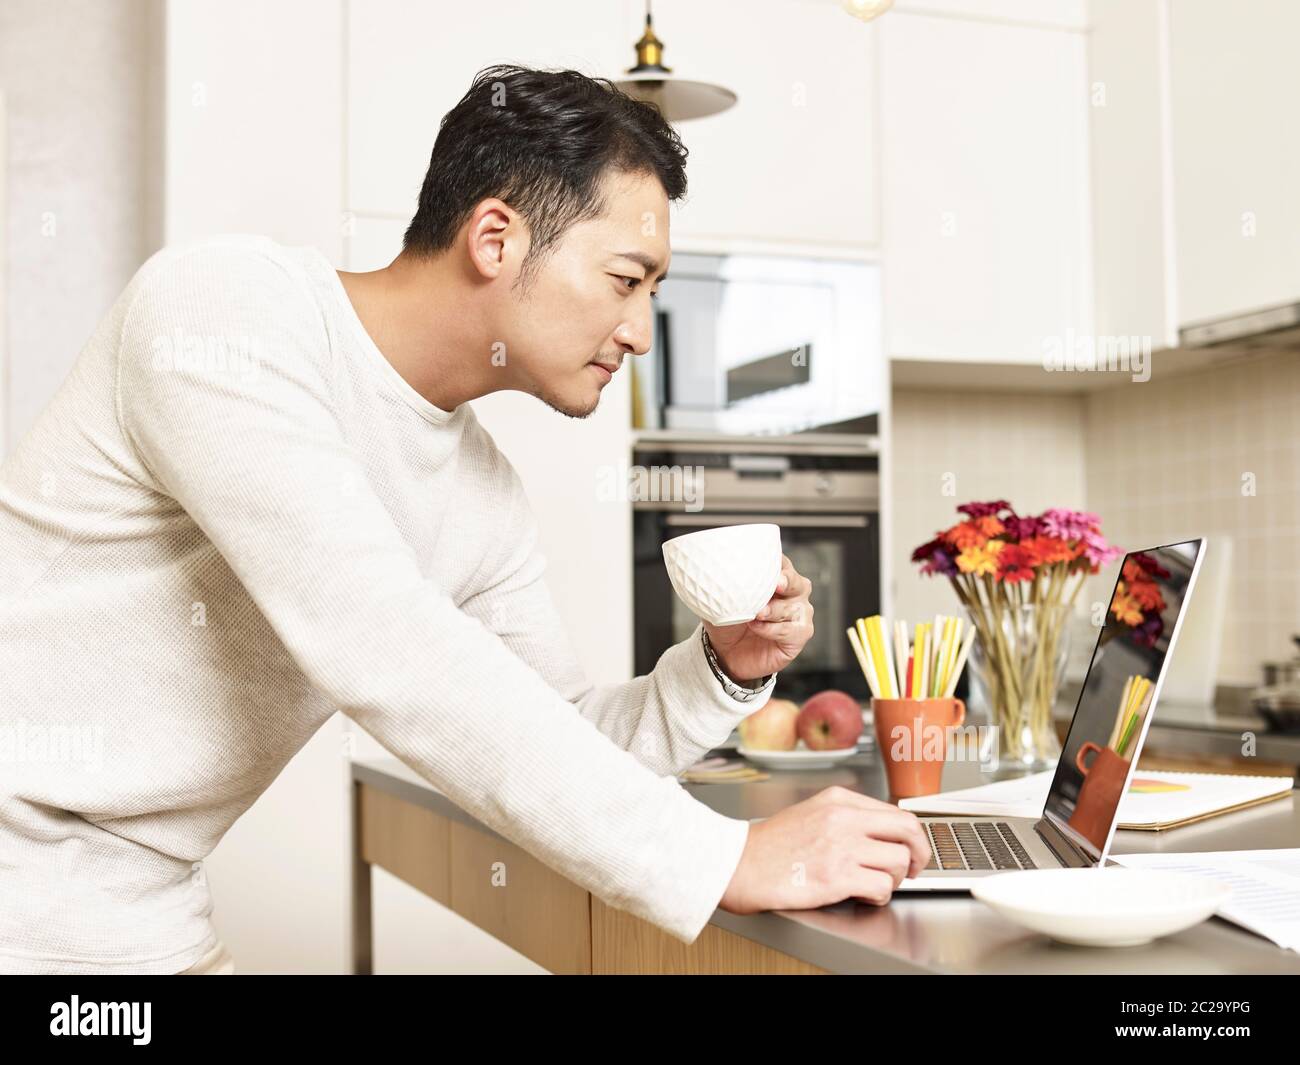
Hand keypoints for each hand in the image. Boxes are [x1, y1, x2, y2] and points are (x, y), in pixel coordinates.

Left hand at [703, 554, 812, 683]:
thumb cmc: (729, 621)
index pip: (780, 563)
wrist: (727, 653)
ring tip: (756, 613)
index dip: (775, 561)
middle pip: (797, 582)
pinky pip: (790, 630)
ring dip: (773, 610)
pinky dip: (771, 629)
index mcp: (777, 577)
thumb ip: (724, 585)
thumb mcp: (721, 600)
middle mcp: (794, 592)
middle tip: (776, 583)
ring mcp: (800, 613)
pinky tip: (756, 627)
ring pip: (792, 608)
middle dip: (787, 581)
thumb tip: (717, 571)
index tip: (764, 562)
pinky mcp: (800, 634)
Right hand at [718, 786, 931, 914]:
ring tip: (875, 884)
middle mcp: (844, 818)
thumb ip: (845, 817)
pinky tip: (862, 895)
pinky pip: (882, 887)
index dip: (912, 836)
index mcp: (838, 800)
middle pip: (908, 830)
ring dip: (894, 879)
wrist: (739, 864)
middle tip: (915, 868)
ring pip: (899, 861)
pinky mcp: (837, 876)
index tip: (911, 849)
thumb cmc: (769, 846)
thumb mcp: (810, 813)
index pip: (896, 812)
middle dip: (920, 853)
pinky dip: (879, 896)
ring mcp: (842, 846)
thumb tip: (881, 833)